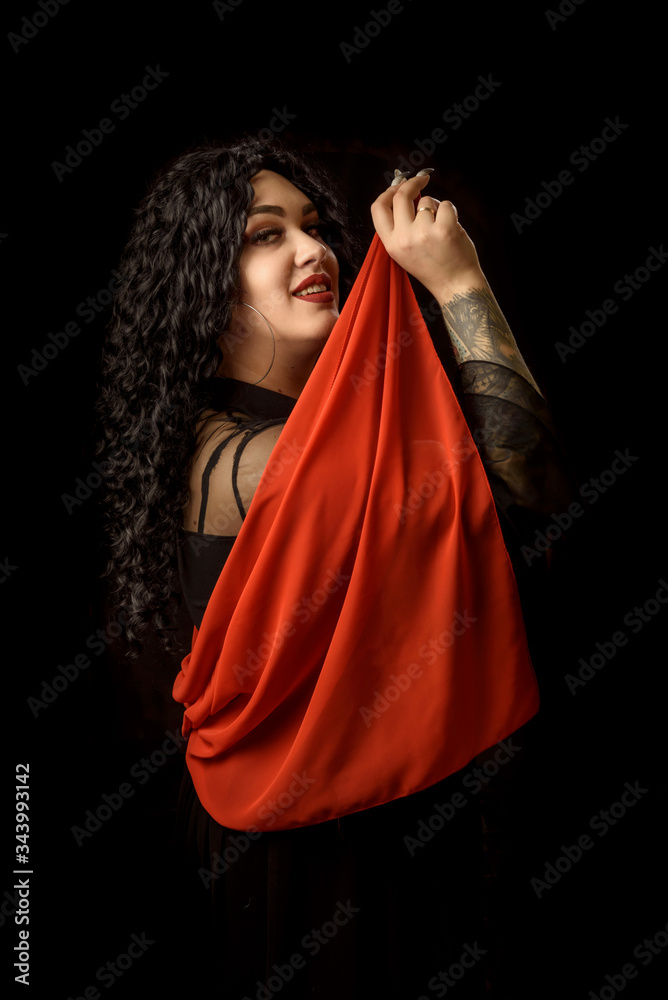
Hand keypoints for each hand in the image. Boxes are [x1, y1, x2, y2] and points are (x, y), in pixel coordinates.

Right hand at [370, 172, 486, 301]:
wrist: (455, 285)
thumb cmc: (433, 266)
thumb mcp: (405, 252)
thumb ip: (400, 226)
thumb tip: (402, 192)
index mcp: (391, 244)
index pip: (378, 208)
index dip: (387, 192)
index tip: (397, 185)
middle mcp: (404, 238)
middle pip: (401, 196)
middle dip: (412, 183)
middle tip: (422, 179)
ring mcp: (424, 233)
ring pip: (427, 201)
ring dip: (436, 207)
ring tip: (441, 227)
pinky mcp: (445, 228)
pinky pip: (446, 205)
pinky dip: (451, 212)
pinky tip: (452, 228)